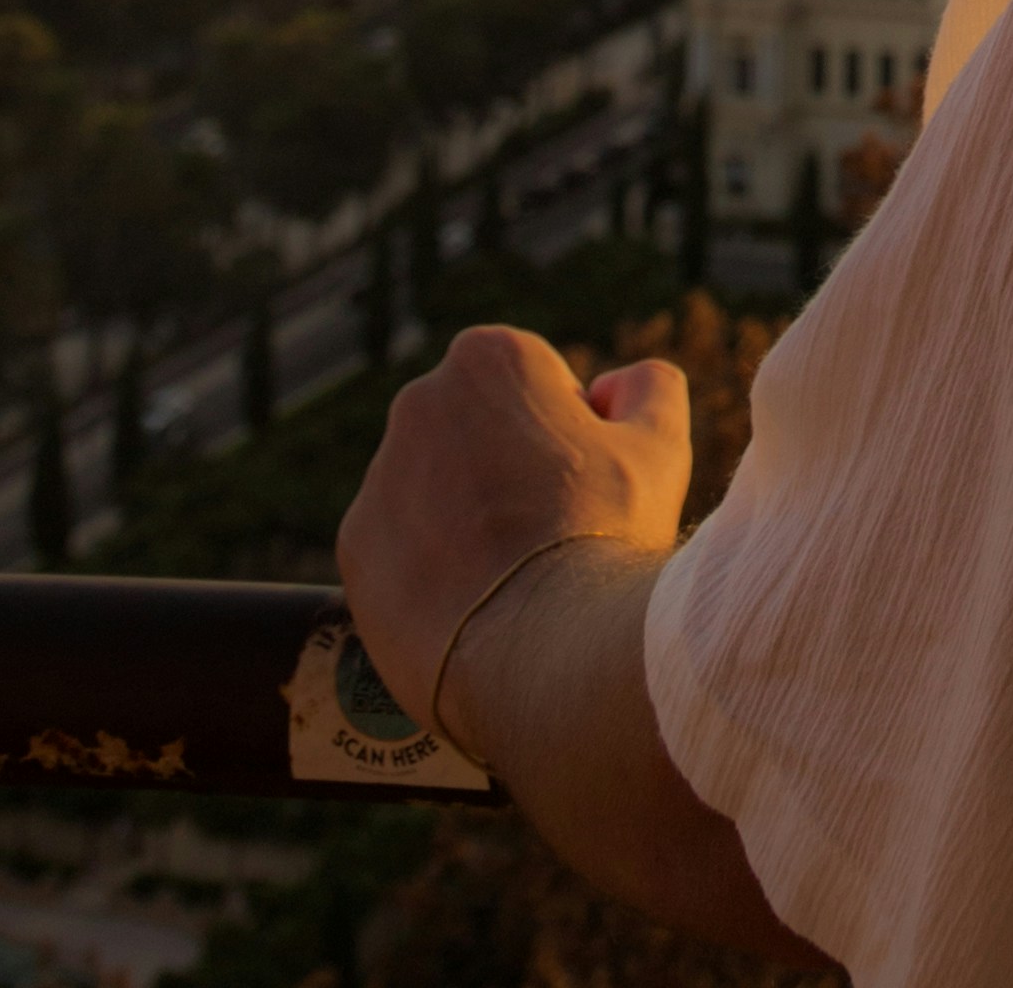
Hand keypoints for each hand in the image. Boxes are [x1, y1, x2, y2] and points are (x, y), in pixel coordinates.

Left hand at [339, 326, 692, 758]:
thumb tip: (612, 387)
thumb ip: (647, 385)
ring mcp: (378, 480)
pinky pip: (398, 551)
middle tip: (551, 533)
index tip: (585, 484)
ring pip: (432, 491)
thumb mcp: (658, 443)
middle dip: (506, 470)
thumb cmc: (606, 536)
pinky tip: (474, 607)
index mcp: (488, 359)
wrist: (544, 653)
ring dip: (463, 520)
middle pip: (474, 432)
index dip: (568, 433)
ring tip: (512, 580)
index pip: (531, 382)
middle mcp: (418, 404)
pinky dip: (430, 573)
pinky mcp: (355, 552)